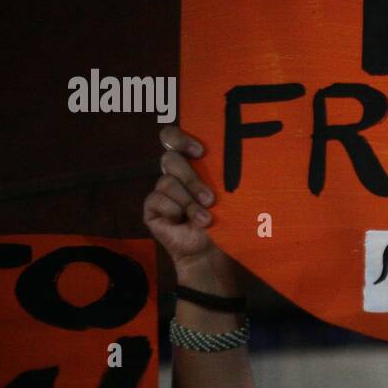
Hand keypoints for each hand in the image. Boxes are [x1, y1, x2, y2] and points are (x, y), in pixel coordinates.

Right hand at [142, 125, 229, 285]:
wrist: (211, 250)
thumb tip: (236, 157)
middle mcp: (173, 173)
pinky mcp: (152, 207)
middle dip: (192, 179)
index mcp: (191, 163)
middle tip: (210, 199)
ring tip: (205, 219)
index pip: (172, 137)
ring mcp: (161, 190)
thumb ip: (222, 174)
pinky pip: (157, 199)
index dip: (180, 138)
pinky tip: (183, 222)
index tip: (200, 151)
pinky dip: (174, 211)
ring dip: (189, 202)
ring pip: (167, 182)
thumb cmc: (223, 218)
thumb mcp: (225, 193)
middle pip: (170, 159)